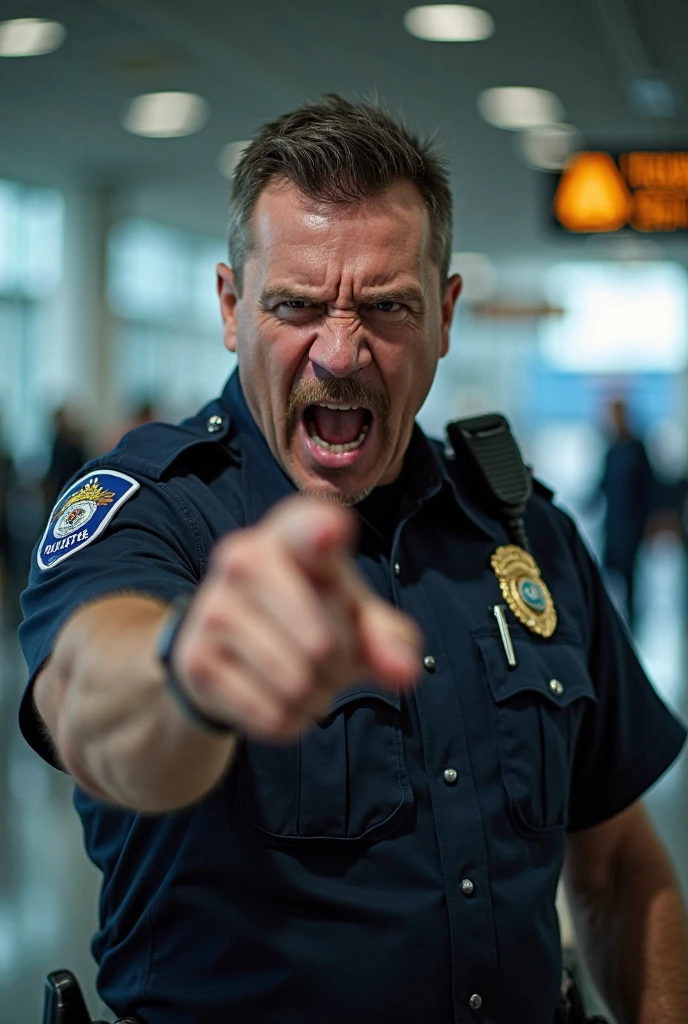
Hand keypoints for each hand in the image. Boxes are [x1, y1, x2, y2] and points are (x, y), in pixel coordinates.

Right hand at [171, 496, 422, 740]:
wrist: (229, 650)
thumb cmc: (310, 618)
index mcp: (290, 536)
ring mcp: (214, 607)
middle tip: (330, 657)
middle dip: (340, 665)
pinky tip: (276, 696)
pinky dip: (288, 718)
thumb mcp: (355, 619)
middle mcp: (244, 558)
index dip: (320, 531)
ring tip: (305, 677)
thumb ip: (388, 639)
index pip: (306, 526)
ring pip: (296, 681)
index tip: (329, 533)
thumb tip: (404, 672)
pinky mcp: (197, 658)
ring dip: (316, 696)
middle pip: (322, 641)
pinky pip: (270, 711)